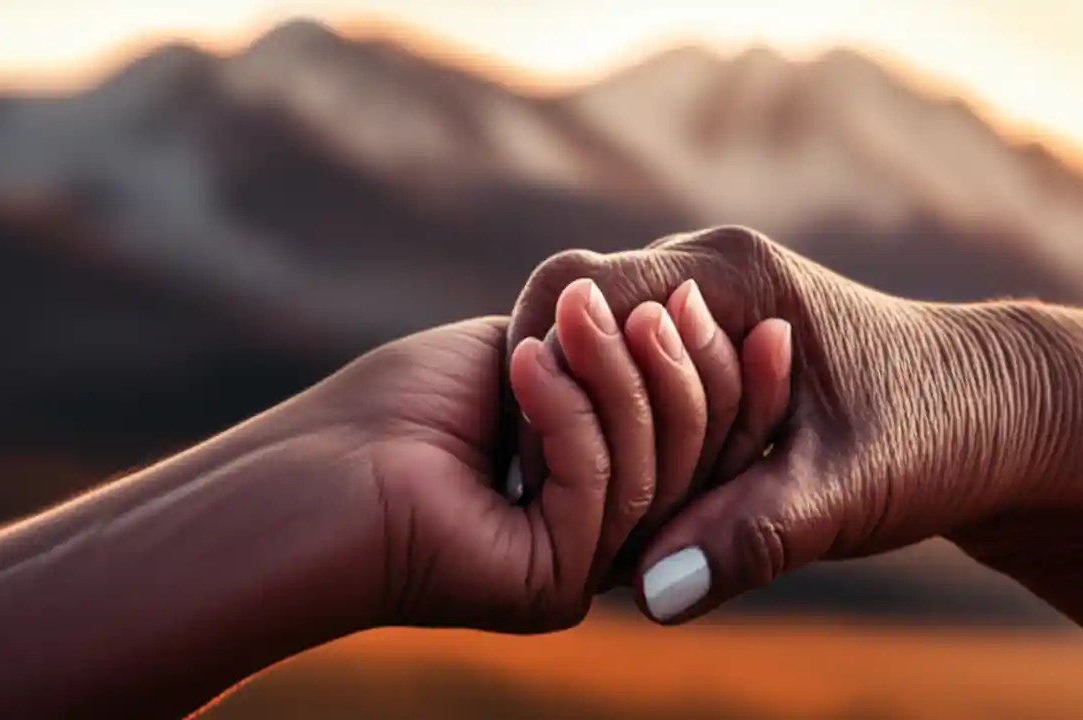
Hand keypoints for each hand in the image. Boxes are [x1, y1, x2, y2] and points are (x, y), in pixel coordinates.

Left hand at [308, 276, 788, 631]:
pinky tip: (526, 363)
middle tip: (674, 299)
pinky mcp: (556, 584)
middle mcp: (605, 534)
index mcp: (605, 484)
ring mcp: (583, 564)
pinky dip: (569, 414)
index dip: (731, 377)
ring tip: (577, 312)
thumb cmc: (406, 406)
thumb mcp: (530, 354)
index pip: (698, 436)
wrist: (321, 470)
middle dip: (688, 370)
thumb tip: (670, 319)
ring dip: (621, 378)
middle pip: (693, 456)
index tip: (760, 318)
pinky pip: (600, 487)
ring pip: (654, 467)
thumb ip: (602, 354)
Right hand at [510, 226, 1076, 619]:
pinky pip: (634, 372)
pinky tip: (624, 484)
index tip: (531, 463)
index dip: (541, 372)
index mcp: (731, 273)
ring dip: (585, 415)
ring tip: (581, 493)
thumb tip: (653, 596)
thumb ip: (751, 537)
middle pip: (577, 317)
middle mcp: (706, 270)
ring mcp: (706, 302)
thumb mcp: (846, 491)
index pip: (581, 290)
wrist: (1000, 411)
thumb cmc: (937, 433)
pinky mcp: (711, 340)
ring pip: (599, 348)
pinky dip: (620, 423)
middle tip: (546, 491)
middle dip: (555, 402)